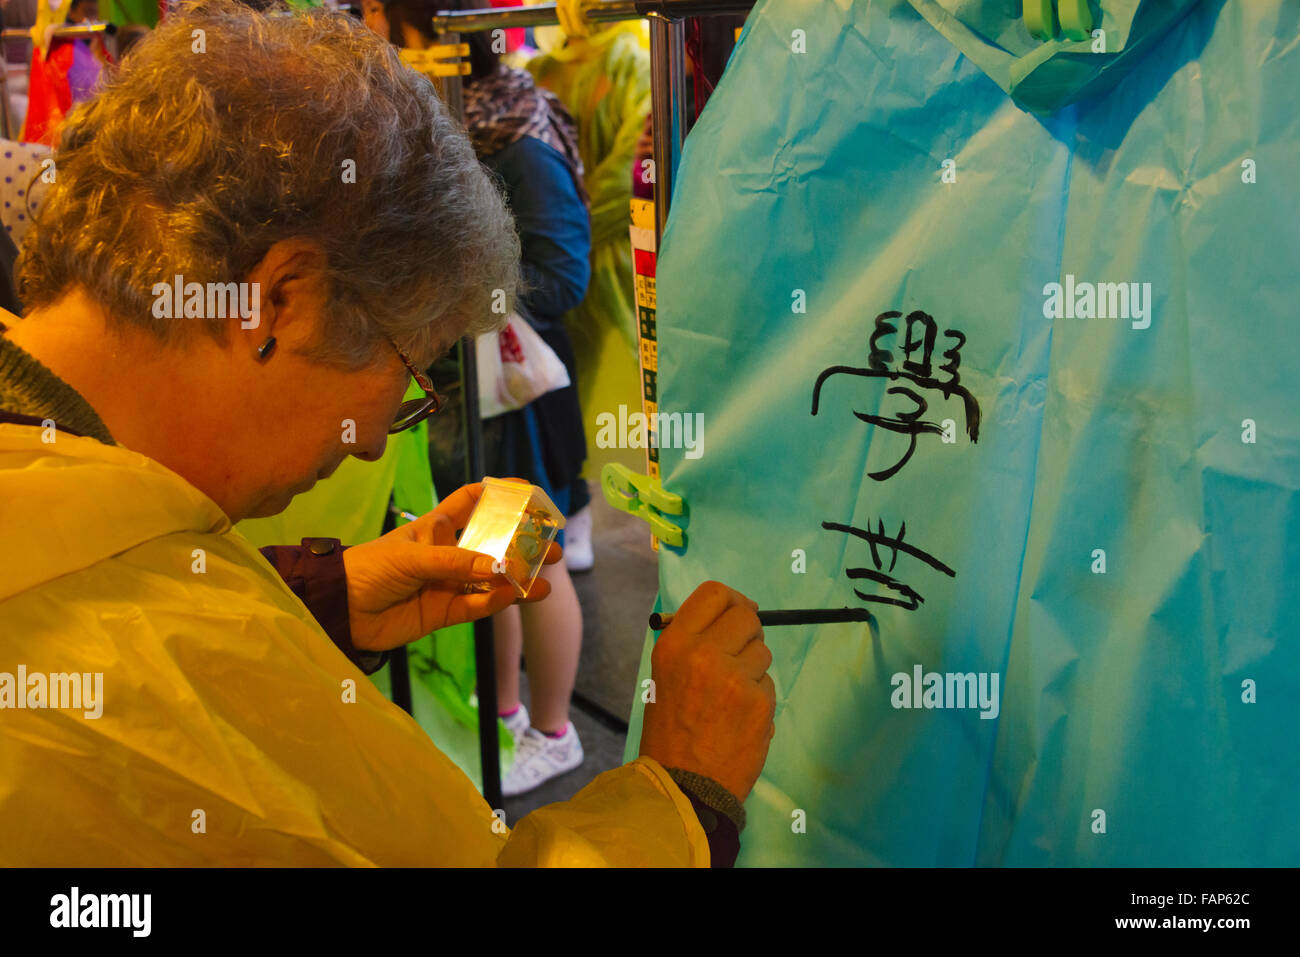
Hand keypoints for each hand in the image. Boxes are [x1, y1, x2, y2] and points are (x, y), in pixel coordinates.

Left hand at [342, 481, 560, 651]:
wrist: (340, 609)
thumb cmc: (369, 568)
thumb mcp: (412, 557)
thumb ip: (455, 562)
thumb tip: (500, 566)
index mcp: (436, 528)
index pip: (471, 502)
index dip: (497, 493)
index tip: (527, 491)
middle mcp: (447, 553)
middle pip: (492, 544)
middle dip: (521, 545)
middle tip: (550, 547)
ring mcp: (447, 583)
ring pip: (491, 578)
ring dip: (517, 577)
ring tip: (545, 577)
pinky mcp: (444, 612)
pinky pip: (477, 605)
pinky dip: (497, 601)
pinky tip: (517, 595)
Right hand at [638, 581, 775, 802]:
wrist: (683, 785)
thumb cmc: (670, 731)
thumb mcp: (664, 676)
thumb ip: (692, 643)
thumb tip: (726, 615)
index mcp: (675, 644)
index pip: (714, 594)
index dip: (732, 598)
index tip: (739, 609)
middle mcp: (704, 653)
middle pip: (746, 616)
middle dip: (748, 631)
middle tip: (740, 651)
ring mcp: (735, 677)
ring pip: (762, 650)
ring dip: (753, 667)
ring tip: (731, 695)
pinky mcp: (760, 701)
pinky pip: (768, 683)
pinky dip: (758, 697)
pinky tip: (739, 718)